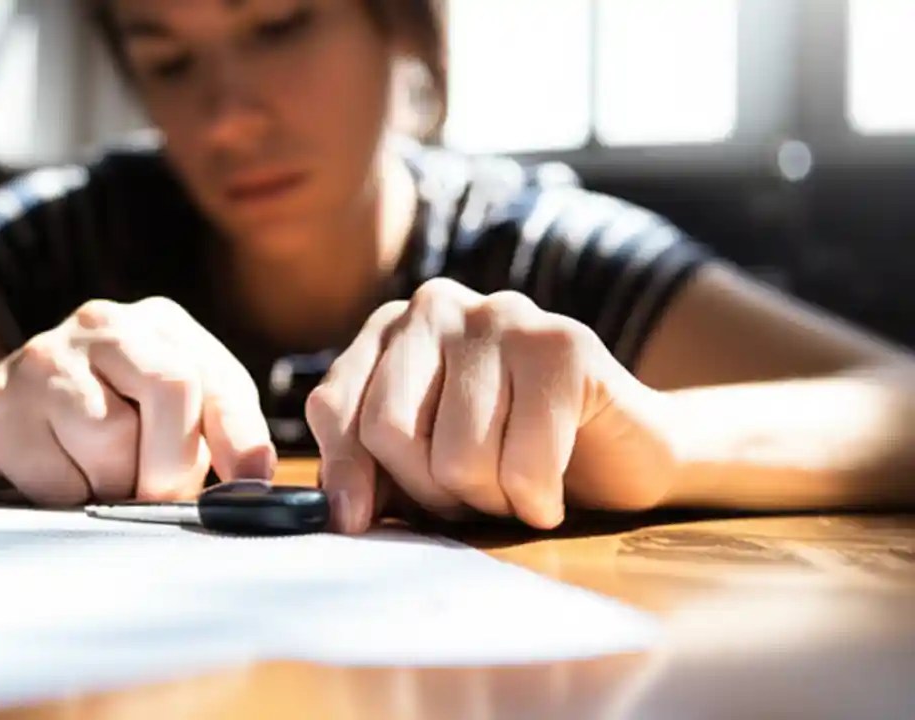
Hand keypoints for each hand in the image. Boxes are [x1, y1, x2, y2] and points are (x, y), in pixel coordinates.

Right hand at [0, 297, 274, 505]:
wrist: (2, 417)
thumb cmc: (107, 420)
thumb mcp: (172, 414)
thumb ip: (220, 435)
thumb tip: (252, 481)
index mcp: (159, 325)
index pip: (218, 379)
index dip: (241, 439)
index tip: (251, 485)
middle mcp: (104, 325)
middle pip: (173, 392)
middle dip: (173, 464)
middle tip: (155, 493)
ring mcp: (45, 360)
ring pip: (112, 443)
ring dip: (114, 485)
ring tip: (96, 474)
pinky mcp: (0, 408)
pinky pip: (58, 480)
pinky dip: (67, 497)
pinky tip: (56, 475)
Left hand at [306, 278, 675, 533]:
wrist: (622, 457)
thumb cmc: (505, 462)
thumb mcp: (415, 470)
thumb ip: (367, 476)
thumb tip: (338, 513)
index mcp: (388, 330)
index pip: (335, 408)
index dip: (348, 476)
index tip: (361, 521)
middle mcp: (436, 306)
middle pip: (390, 429)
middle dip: (430, 492)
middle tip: (471, 496)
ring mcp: (503, 315)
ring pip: (457, 455)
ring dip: (490, 501)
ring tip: (515, 485)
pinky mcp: (565, 345)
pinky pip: (524, 463)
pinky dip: (537, 501)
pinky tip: (552, 493)